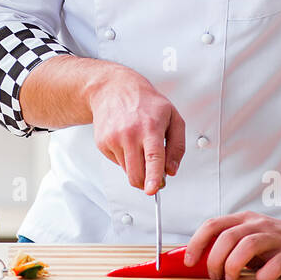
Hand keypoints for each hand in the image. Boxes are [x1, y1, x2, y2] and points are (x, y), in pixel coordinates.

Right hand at [86, 65, 185, 193]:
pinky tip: (127, 141)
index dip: (154, 177)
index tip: (153, 190)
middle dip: (147, 182)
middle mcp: (130, 134)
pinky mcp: (102, 143)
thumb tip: (171, 169)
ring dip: (137, 166)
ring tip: (139, 145)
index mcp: (150, 127)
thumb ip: (177, 146)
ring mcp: (113, 139)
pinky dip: (125, 158)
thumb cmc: (145, 102)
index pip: (153, 157)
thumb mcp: (173, 117)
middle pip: (137, 173)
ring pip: (128, 171)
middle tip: (154, 178)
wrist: (113, 89)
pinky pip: (117, 163)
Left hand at [183, 212, 280, 279]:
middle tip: (215, 276)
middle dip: (215, 260)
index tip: (189, 262)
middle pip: (227, 237)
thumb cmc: (274, 242)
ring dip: (233, 266)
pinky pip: (275, 263)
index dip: (197, 243)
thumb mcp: (249, 237)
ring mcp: (276, 238)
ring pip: (248, 245)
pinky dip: (264, 275)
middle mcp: (258, 225)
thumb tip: (198, 263)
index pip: (213, 225)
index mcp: (243, 220)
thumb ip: (228, 245)